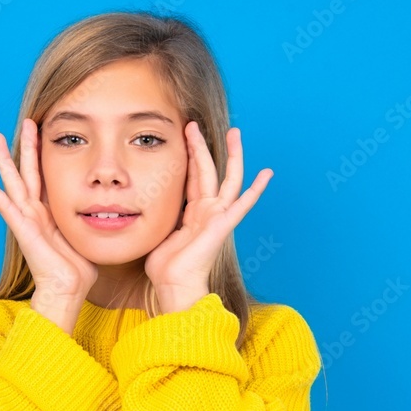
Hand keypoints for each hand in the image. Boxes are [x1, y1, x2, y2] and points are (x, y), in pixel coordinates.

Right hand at [0, 118, 98, 299]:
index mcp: (50, 213)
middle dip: (25, 146)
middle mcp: (35, 213)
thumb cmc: (78, 270)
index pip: (45, 176)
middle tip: (24, 120)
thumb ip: (89, 219)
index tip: (44, 131)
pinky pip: (7, 207)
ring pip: (14, 182)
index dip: (43, 154)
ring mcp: (26, 221)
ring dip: (4, 159)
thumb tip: (109, 208)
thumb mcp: (86, 235)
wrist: (67, 291)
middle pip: (28, 172)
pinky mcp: (23, 231)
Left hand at [144, 122, 272, 302]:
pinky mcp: (223, 225)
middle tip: (194, 124)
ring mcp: (217, 217)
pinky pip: (242, 203)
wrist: (174, 286)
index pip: (193, 178)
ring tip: (235, 132)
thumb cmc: (164, 268)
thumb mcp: (159, 233)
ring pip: (226, 178)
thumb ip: (161, 216)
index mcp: (193, 213)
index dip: (190, 157)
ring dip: (231, 155)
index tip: (185, 136)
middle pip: (208, 171)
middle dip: (201, 146)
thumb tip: (143, 203)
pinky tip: (268, 173)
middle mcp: (208, 212)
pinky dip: (256, 189)